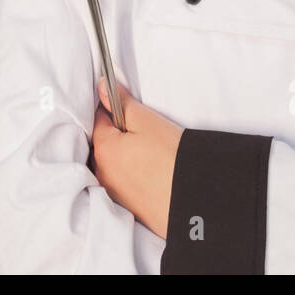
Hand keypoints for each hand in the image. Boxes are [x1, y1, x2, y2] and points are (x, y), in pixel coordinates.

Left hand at [91, 80, 184, 239]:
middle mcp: (102, 173)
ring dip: (125, 156)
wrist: (195, 199)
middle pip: (103, 142)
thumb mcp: (147, 121)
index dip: (116, 110)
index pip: (99, 118)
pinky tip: (152, 173)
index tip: (133, 112)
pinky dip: (132, 175)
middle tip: (146, 134)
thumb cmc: (172, 157)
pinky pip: (123, 182)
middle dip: (118, 134)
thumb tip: (102, 87)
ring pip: (113, 163)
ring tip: (152, 155)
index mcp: (103, 149)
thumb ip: (121, 102)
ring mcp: (113, 192)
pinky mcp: (127, 207)